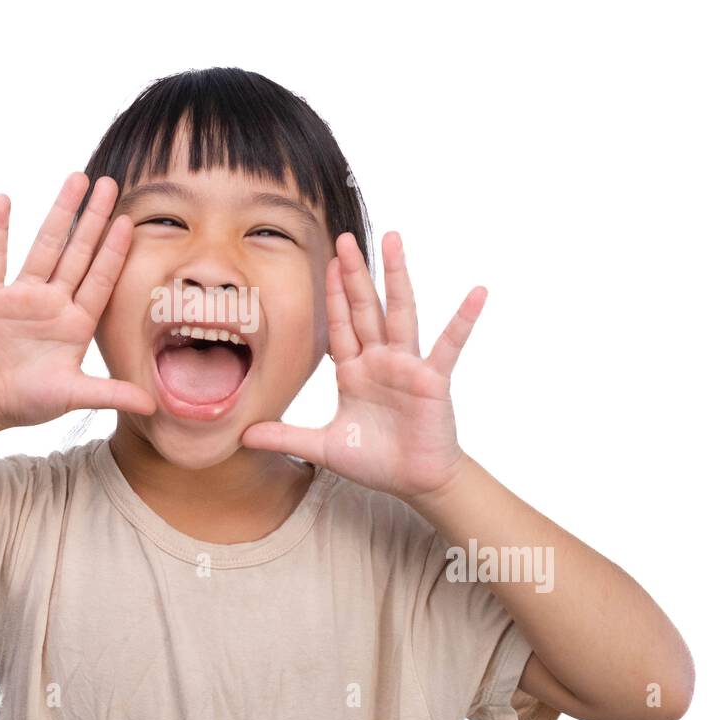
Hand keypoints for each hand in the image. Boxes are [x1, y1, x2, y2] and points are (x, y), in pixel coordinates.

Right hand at [0, 172, 154, 429]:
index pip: (101, 279)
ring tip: (75, 180)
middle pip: (78, 252)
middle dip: (93, 218)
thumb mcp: (74, 396)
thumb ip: (111, 394)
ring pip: (44, 246)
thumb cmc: (30, 399)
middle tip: (109, 183)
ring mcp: (21, 295)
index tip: (129, 222)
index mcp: (76, 321)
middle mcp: (53, 301)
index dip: (114, 251)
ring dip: (59, 213)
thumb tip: (152, 406)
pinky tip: (3, 201)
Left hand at [240, 231, 484, 501]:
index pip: (340, 325)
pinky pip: (449, 344)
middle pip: (364, 307)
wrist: (415, 482)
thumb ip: (284, 436)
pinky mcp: (433, 379)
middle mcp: (379, 360)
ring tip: (393, 239)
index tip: (324, 261)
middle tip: (345, 238)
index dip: (331, 295)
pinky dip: (463, 319)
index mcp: (354, 371)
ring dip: (396, 275)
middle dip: (354, 273)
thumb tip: (242, 435)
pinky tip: (476, 292)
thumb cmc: (376, 460)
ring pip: (399, 312)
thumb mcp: (322, 448)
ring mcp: (407, 366)